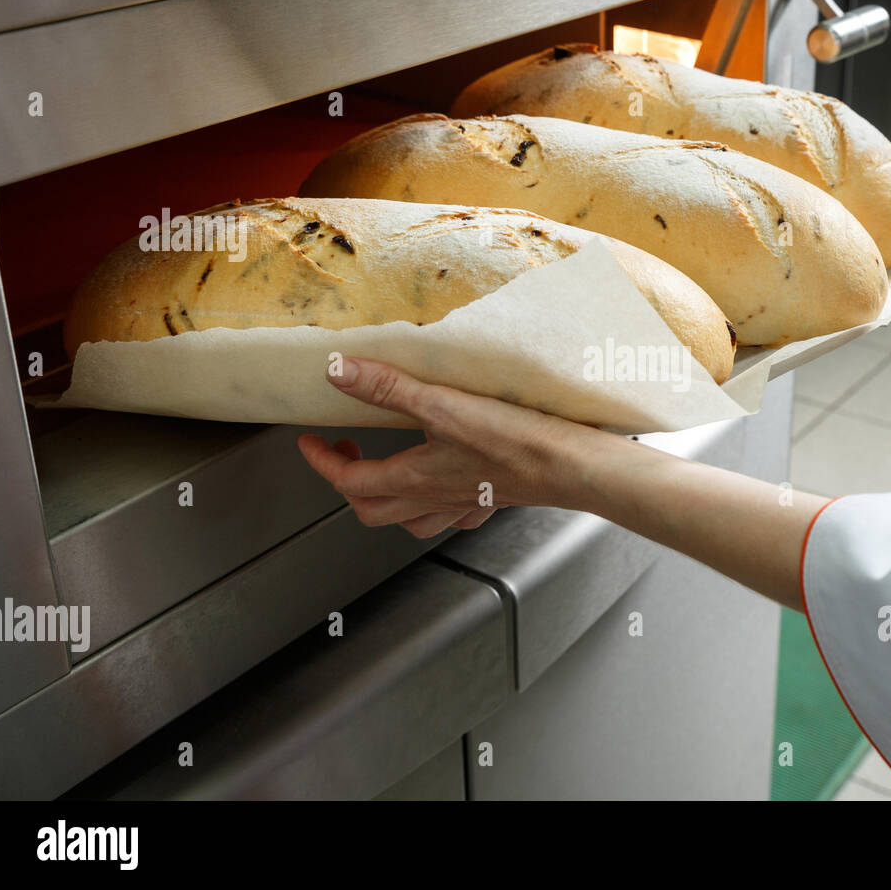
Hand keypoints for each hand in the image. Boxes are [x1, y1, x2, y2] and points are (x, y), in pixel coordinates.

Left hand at [298, 356, 824, 608]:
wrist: (580, 467)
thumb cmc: (521, 442)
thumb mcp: (446, 405)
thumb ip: (389, 387)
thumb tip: (339, 371)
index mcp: (418, 477)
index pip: (350, 482)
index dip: (322, 463)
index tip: (310, 441)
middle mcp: (438, 497)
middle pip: (374, 508)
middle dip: (350, 482)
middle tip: (347, 450)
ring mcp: (468, 501)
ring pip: (413, 519)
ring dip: (391, 499)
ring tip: (389, 467)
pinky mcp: (497, 496)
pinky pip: (458, 510)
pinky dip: (442, 499)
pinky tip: (453, 478)